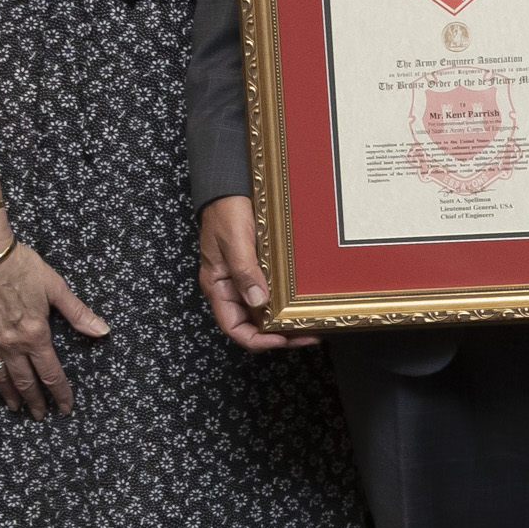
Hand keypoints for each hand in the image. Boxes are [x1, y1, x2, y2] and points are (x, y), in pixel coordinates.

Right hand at [0, 236, 108, 417]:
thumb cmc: (22, 267)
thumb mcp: (56, 288)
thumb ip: (78, 314)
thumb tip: (103, 331)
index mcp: (36, 335)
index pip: (51, 374)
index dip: (60, 393)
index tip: (65, 408)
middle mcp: (12, 344)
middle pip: (25, 382)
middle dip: (35, 402)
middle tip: (39, 415)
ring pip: (0, 376)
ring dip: (9, 395)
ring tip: (15, 408)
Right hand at [197, 195, 315, 350]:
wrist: (228, 187)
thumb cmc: (225, 211)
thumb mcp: (234, 241)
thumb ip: (244, 272)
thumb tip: (259, 302)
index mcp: (219, 287)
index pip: (234, 327)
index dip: (257, 340)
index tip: (282, 338)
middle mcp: (231, 288)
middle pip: (253, 324)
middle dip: (279, 334)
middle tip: (307, 335)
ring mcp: (245, 279)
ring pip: (264, 312)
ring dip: (284, 320)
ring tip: (310, 324)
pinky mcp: (257, 269)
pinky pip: (271, 293)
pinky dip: (285, 302)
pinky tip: (301, 302)